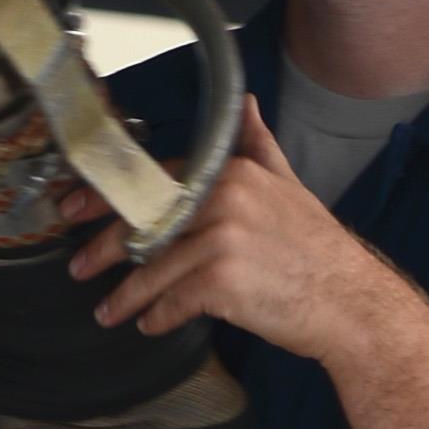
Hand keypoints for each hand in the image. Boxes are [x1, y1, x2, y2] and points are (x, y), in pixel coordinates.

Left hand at [70, 101, 387, 367]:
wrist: (352, 302)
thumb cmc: (318, 249)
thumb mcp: (288, 185)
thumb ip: (258, 145)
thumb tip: (247, 105)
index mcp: (231, 172)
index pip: (154, 182)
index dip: (108, 197)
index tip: (75, 208)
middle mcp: (223, 200)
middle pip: (144, 224)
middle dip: (103, 248)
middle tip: (78, 267)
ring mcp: (221, 241)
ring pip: (153, 270)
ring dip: (126, 296)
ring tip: (109, 311)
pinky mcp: (221, 283)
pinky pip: (172, 302)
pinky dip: (157, 316)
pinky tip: (149, 324)